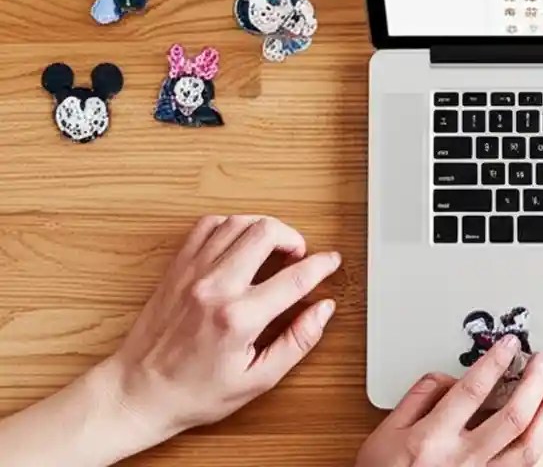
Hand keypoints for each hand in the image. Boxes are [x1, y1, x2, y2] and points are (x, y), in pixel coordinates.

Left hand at [98, 215, 341, 440]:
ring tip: (272, 247)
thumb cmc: (194, 392)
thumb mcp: (257, 380)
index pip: (295, 277)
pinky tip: (239, 243)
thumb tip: (323, 310)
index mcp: (239, 318)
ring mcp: (192, 273)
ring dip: (263, 228)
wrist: (138, 392)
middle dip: (293, 238)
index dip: (321, 265)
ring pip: (238, 223)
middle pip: (266, 232)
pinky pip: (207, 226)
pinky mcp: (177, 269)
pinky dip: (230, 226)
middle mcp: (215, 288)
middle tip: (299, 255)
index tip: (331, 261)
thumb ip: (297, 342)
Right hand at [356, 335, 542, 466]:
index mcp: (431, 440)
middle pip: (512, 417)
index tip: (511, 344)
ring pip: (529, 448)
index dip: (496, 361)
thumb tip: (452, 378)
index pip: (473, 391)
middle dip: (535, 382)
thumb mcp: (385, 433)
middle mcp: (460, 462)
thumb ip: (419, 398)